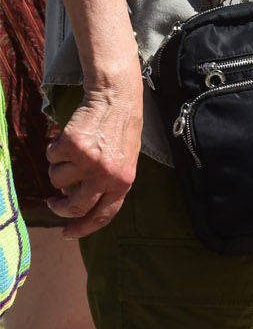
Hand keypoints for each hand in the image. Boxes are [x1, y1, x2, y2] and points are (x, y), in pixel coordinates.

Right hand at [44, 85, 141, 237]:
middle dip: (59, 207)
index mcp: (124, 181)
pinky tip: (71, 135)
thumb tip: (82, 208)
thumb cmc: (120, 127)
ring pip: (57, 180)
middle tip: (54, 201)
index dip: (83, 228)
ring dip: (60, 167)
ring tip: (76, 150)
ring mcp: (88, 161)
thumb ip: (108, 183)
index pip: (103, 215)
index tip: (67, 233)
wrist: (116, 95)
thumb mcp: (125, 159)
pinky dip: (55, 148)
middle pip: (74, 207)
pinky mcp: (71, 146)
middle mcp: (107, 174)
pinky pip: (51, 158)